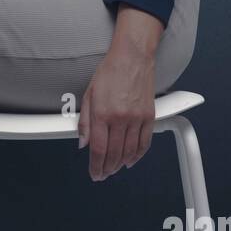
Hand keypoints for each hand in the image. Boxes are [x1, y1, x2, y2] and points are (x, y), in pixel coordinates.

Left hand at [77, 44, 156, 181]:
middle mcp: (120, 118)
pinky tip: (130, 160)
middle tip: (102, 173)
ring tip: (114, 169)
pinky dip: (138, 155)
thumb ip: (85, 120)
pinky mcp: (149, 117)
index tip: (94, 172)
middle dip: (107, 168)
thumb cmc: (110, 71)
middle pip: (114, 154)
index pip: (98, 148)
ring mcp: (136, 118)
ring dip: (121, 164)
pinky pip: (145, 143)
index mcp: (102, 112)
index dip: (95, 165)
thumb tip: (82, 142)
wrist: (132, 57)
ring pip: (129, 152)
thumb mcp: (89, 93)